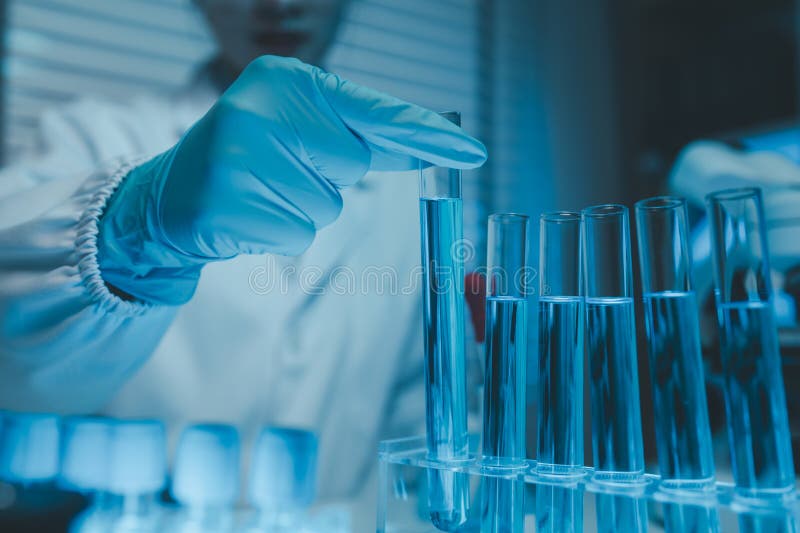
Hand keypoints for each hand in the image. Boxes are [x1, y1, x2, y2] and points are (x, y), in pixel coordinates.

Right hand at [98, 56, 486, 304]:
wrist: (170, 197)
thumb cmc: (249, 161)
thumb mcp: (300, 132)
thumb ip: (360, 136)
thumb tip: (427, 145)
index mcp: (287, 80)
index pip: (373, 110)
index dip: (424, 134)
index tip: (473, 154)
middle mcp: (263, 107)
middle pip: (351, 163)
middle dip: (323, 176)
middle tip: (275, 170)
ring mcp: (242, 152)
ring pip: (326, 204)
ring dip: (299, 208)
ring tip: (257, 192)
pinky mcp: (229, 199)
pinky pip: (297, 233)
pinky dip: (277, 233)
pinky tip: (245, 213)